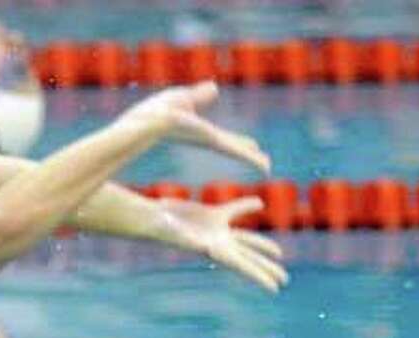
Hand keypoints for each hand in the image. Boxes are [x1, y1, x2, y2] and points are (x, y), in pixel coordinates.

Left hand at [118, 81, 270, 173]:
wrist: (150, 120)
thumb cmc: (158, 110)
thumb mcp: (184, 98)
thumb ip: (200, 96)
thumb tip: (214, 87)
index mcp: (202, 132)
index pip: (225, 139)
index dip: (239, 143)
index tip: (253, 147)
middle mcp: (208, 139)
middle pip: (234, 148)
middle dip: (249, 156)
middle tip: (266, 165)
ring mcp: (211, 142)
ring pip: (237, 152)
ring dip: (253, 160)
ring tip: (267, 168)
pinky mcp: (213, 141)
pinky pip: (235, 150)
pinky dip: (249, 157)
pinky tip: (259, 164)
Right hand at [157, 197, 287, 292]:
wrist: (151, 220)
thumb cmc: (162, 230)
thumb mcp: (180, 237)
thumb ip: (194, 242)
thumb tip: (206, 245)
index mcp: (217, 252)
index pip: (245, 268)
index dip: (262, 278)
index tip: (277, 289)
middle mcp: (220, 245)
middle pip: (250, 259)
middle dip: (268, 269)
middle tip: (284, 280)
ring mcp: (217, 231)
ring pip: (247, 240)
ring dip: (263, 246)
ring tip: (280, 254)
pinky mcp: (212, 215)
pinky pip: (235, 210)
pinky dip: (248, 206)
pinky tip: (260, 204)